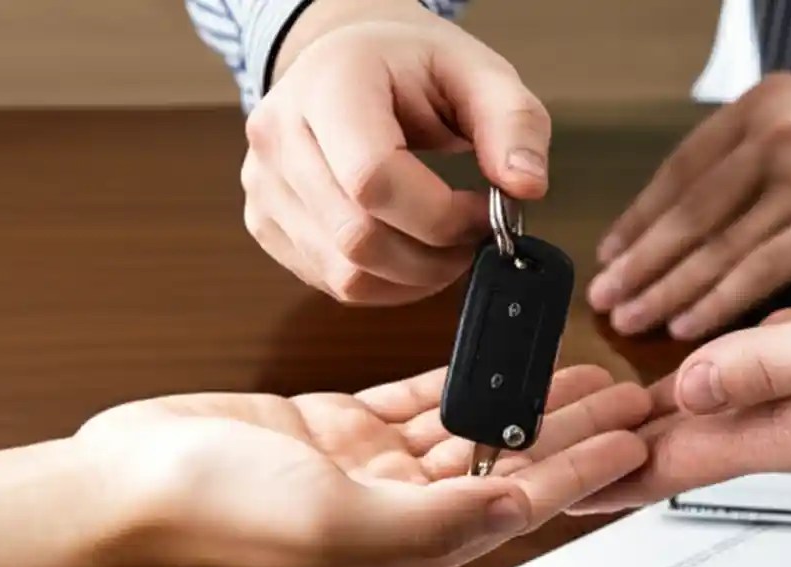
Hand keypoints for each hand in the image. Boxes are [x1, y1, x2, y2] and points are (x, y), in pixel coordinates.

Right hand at [77, 365, 648, 566]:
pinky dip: (458, 376)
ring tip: (578, 370)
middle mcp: (400, 508)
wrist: (135, 477)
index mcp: (410, 545)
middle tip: (626, 396)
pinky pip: (418, 397)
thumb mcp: (340, 518)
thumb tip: (519, 515)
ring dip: (523, 397)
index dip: (584, 469)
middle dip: (570, 428)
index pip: (522, 503)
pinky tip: (494, 359)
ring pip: (470, 425)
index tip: (633, 441)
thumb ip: (438, 520)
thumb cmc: (220, 510)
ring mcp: (372, 467)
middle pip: (507, 462)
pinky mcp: (343, 428)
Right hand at [240, 0, 549, 303]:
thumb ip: (512, 123)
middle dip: (434, 257)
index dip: (442, 215)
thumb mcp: (476, 72)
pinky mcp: (266, 222)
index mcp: (328, 86)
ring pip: (345, 274)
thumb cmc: (409, 65)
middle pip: (358, 238)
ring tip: (445, 246)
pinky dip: (384, 283)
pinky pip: (332, 282)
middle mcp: (280, 135)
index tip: (486, 211)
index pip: (374, 179)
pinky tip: (410, 250)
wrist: (345, 59)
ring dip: (413, 278)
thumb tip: (526, 186)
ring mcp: (264, 184)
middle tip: (473, 239)